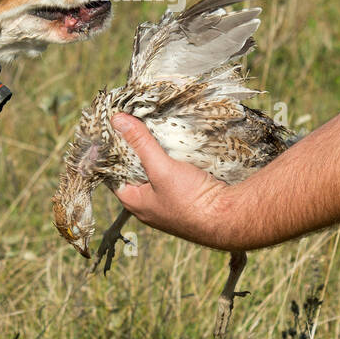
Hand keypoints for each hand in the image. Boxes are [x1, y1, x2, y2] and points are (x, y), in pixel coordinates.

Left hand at [110, 114, 236, 250]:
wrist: (228, 218)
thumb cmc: (191, 201)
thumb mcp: (162, 168)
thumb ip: (140, 144)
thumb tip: (117, 120)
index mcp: (134, 201)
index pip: (113, 172)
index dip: (111, 150)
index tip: (112, 127)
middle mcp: (148, 203)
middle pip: (134, 169)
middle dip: (135, 148)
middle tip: (132, 121)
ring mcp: (167, 200)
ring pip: (154, 170)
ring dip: (155, 151)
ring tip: (152, 126)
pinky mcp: (185, 195)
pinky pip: (172, 173)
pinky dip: (171, 158)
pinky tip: (174, 143)